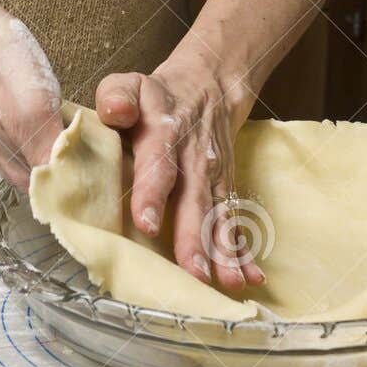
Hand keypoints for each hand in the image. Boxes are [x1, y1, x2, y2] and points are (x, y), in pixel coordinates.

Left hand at [94, 41, 263, 292]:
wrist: (208, 86)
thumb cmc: (156, 97)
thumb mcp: (130, 84)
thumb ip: (116, 97)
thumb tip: (115, 111)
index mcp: (163, 133)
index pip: (158, 163)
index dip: (152, 192)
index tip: (146, 223)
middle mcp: (193, 159)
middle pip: (195, 199)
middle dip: (195, 238)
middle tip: (194, 272)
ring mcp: (213, 176)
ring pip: (219, 215)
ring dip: (224, 251)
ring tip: (228, 283)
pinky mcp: (225, 188)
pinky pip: (235, 220)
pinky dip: (244, 250)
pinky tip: (250, 277)